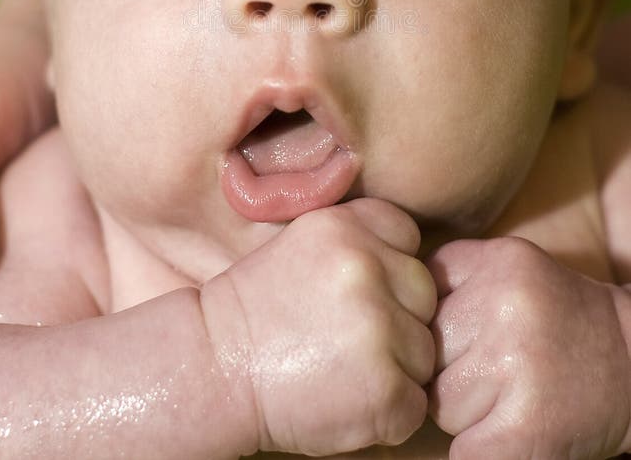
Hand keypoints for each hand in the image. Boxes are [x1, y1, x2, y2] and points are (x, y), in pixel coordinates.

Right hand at [200, 198, 436, 455]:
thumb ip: (354, 235)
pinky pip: (415, 402)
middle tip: (345, 335)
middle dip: (398, 316)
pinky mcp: (386, 388)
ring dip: (396, 365)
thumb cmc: (258, 311)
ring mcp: (378, 328)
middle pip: (423, 293)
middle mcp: (365, 268)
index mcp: (345, 226)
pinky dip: (388, 411)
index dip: (387, 267)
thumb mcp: (301, 242)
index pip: (407, 237)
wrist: (213, 371)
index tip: (354, 289)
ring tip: (341, 368)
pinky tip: (344, 399)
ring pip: (425, 350)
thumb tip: (403, 240)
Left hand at [426, 237, 630, 458]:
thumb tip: (384, 315)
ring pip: (439, 403)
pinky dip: (480, 452)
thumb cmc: (556, 321)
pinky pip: (463, 452)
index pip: (420, 300)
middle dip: (447, 370)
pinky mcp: (527, 427)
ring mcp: (516, 363)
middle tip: (494, 372)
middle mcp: (505, 303)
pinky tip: (512, 431)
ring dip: (464, 413)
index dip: (434, 328)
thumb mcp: (508, 271)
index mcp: (497, 260)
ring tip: (508, 399)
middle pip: (425, 352)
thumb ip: (449, 277)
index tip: (464, 337)